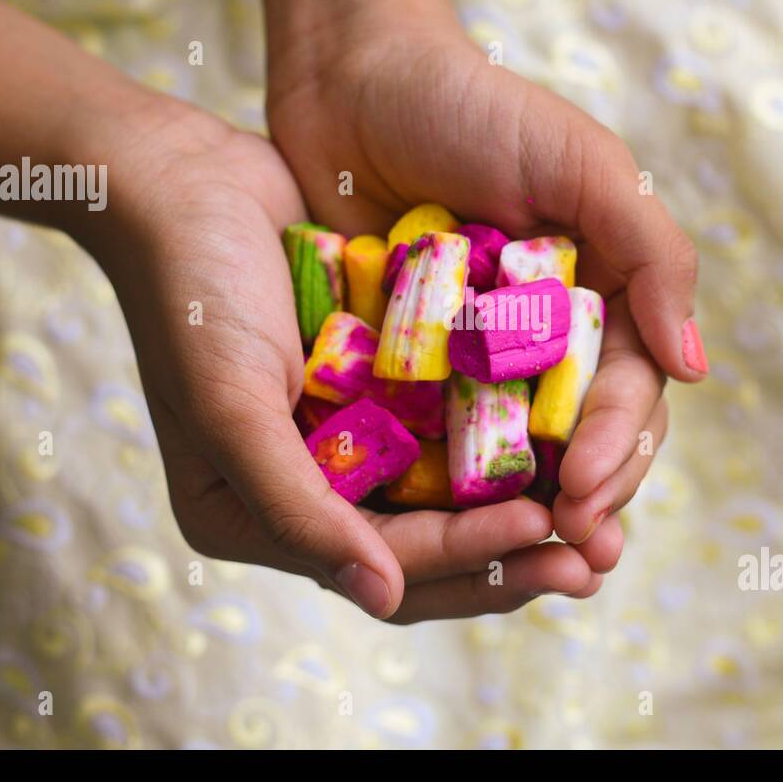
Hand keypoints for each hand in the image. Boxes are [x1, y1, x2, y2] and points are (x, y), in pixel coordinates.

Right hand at [84, 101, 597, 621]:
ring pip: (447, 502)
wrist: (186, 183)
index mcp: (258, 520)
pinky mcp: (374, 390)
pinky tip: (565, 435)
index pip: (385, 564)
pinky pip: (448, 431)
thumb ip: (298, 509)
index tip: (544, 525)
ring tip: (596, 514)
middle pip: (426, 554)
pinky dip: (502, 441)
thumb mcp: (230, 406)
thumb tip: (384, 598)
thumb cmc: (191, 294)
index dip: (467, 555)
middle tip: (595, 557)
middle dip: (510, 558)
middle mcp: (308, 492)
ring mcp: (344, 442)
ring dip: (519, 509)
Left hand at [266, 12, 703, 567]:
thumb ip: (650, 255)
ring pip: (512, 458)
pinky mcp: (407, 367)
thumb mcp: (580, 164)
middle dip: (588, 500)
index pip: (630, 393)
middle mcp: (545, 341)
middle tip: (575, 554)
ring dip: (524, 516)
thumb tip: (698, 368)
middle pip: (581, 441)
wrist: (353, 78)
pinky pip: (429, 438)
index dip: (620, 447)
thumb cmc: (473, 108)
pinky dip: (441, 486)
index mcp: (603, 298)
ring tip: (523, 566)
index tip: (591, 489)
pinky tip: (439, 533)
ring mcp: (474, 359)